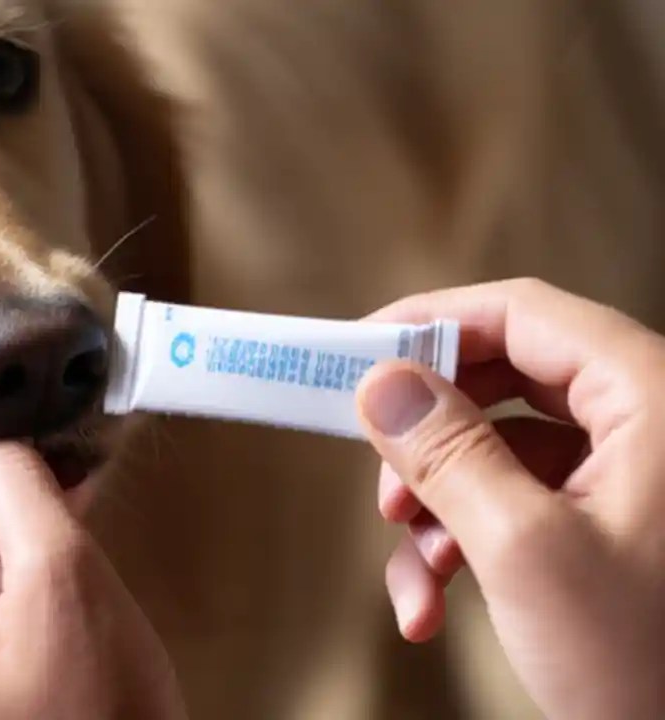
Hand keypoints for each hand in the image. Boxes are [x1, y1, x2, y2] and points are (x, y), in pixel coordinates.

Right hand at [357, 278, 664, 719]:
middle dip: (428, 437)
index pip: (523, 313)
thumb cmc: (651, 661)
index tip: (355, 352)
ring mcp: (630, 478)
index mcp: (650, 398)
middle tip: (377, 472)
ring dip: (437, 507)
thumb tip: (380, 383)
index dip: (431, 322)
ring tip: (413, 571)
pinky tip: (429, 603)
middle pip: (505, 382)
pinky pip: (516, 505)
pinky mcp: (612, 526)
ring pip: (500, 452)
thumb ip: (448, 454)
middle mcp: (645, 424)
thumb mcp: (525, 550)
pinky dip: (462, 546)